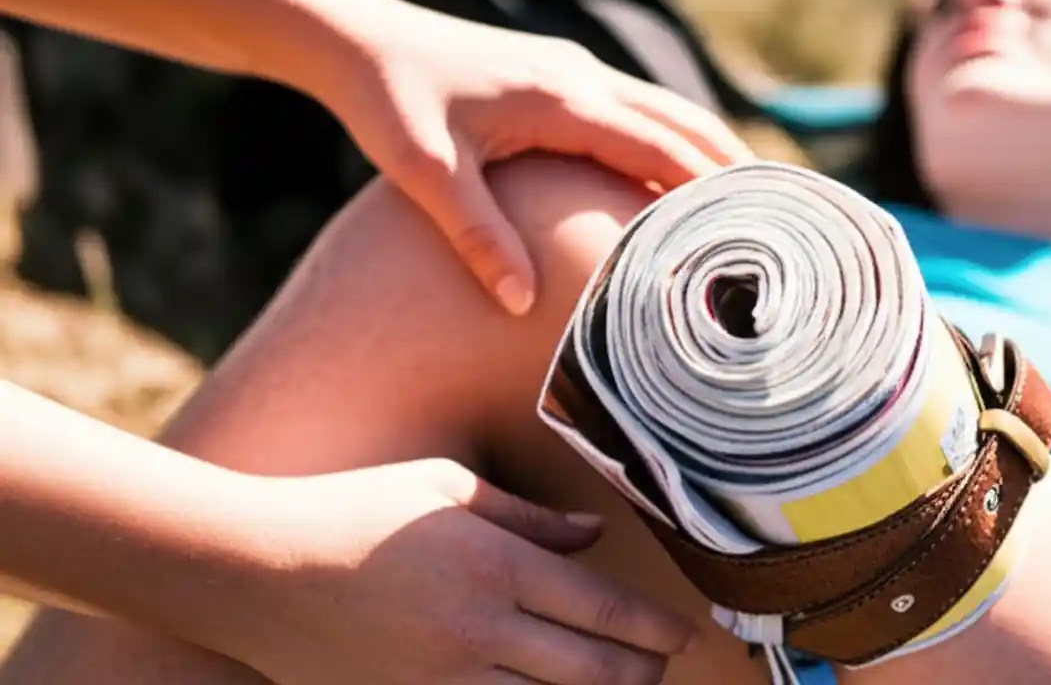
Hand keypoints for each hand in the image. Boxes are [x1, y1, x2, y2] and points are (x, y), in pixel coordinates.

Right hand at [230, 459, 696, 684]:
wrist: (259, 571)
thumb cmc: (356, 512)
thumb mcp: (446, 490)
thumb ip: (530, 518)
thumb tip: (593, 537)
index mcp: (496, 564)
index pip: (605, 609)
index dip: (658, 629)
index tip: (686, 634)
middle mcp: (481, 628)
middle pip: (596, 673)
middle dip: (644, 673)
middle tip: (662, 664)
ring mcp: (446, 679)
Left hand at [298, 1, 754, 315]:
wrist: (361, 42)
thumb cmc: (389, 103)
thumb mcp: (426, 173)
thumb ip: (477, 235)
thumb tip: (522, 303)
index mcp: (564, 101)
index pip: (661, 149)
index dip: (711, 192)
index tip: (753, 232)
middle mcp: (582, 78)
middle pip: (684, 123)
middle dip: (733, 170)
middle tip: (780, 221)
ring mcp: (575, 71)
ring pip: (666, 110)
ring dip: (708, 152)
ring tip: (746, 203)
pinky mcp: (560, 75)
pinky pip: (637, 108)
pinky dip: (671, 141)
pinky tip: (673, 176)